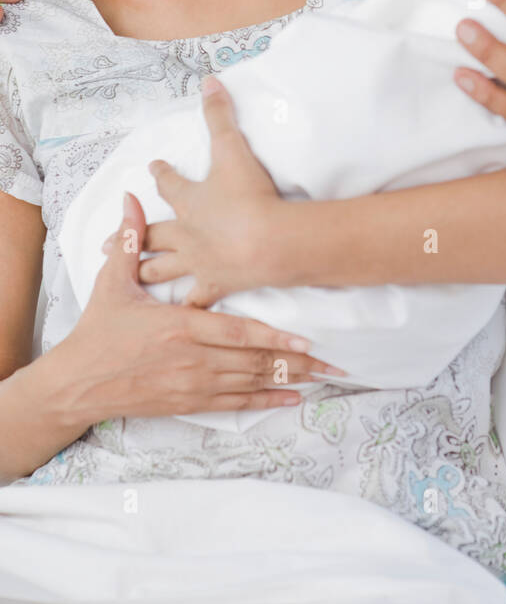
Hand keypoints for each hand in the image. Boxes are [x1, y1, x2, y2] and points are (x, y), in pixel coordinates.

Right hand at [58, 192, 342, 424]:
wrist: (77, 382)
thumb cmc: (98, 332)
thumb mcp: (112, 283)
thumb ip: (129, 241)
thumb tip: (131, 199)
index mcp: (179, 326)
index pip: (237, 333)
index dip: (274, 337)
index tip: (306, 338)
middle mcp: (191, 359)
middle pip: (252, 361)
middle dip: (295, 362)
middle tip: (331, 362)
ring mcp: (191, 384)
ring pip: (248, 383)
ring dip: (287, 381)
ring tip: (322, 378)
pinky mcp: (187, 402)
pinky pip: (234, 404)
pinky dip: (264, 400)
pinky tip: (290, 398)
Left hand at [138, 75, 284, 306]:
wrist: (267, 241)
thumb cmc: (249, 195)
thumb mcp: (234, 147)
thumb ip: (220, 114)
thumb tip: (209, 79)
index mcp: (190, 200)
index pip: (169, 185)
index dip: (160, 176)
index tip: (150, 169)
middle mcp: (186, 234)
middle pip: (152, 235)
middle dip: (129, 236)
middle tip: (104, 242)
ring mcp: (199, 264)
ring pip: (163, 270)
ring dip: (146, 271)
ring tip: (130, 277)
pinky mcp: (217, 287)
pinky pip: (197, 301)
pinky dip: (190, 308)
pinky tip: (181, 317)